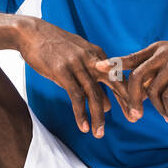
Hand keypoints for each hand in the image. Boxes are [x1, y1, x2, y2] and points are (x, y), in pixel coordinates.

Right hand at [17, 18, 128, 137]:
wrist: (31, 32)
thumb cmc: (55, 48)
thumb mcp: (78, 60)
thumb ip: (93, 81)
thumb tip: (108, 106)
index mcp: (99, 56)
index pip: (120, 77)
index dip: (129, 94)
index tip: (136, 111)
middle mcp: (92, 59)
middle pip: (115, 83)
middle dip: (126, 102)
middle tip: (135, 118)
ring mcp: (78, 65)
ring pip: (94, 95)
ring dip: (98, 117)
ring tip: (99, 134)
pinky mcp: (63, 71)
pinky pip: (76, 97)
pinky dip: (80, 114)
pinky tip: (84, 127)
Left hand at [97, 37, 167, 123]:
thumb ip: (154, 72)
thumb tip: (135, 92)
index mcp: (156, 50)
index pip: (129, 59)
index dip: (113, 65)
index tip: (97, 69)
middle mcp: (162, 53)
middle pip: (136, 78)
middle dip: (131, 100)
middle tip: (134, 117)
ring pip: (154, 91)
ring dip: (159, 109)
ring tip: (167, 117)